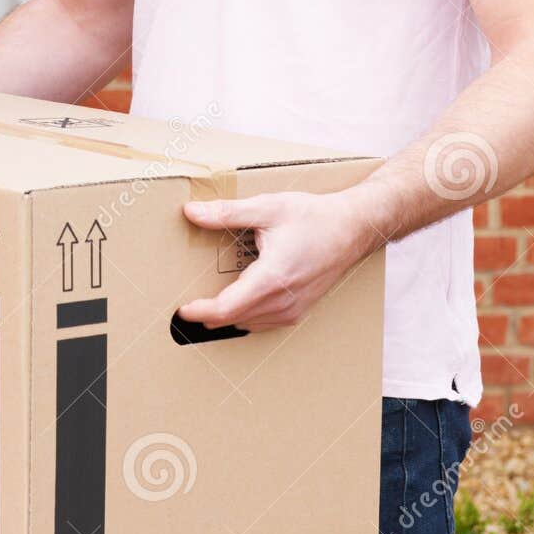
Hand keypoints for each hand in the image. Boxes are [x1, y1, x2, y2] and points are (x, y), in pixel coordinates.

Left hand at [176, 188, 378, 332]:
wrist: (351, 229)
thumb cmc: (313, 217)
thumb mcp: (267, 209)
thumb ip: (227, 213)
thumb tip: (192, 212)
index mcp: (271, 278)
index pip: (227, 308)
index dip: (200, 312)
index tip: (181, 309)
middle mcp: (282, 300)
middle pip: (233, 319)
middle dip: (207, 314)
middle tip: (185, 306)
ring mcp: (292, 309)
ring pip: (248, 324)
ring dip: (226, 316)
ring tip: (207, 303)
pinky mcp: (298, 311)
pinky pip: (263, 323)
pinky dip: (245, 316)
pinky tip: (237, 302)